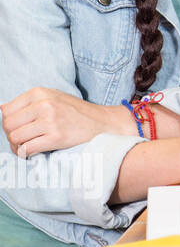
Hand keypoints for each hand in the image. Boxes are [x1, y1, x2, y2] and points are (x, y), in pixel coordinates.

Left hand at [2, 87, 134, 155]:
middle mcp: (43, 104)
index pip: (6, 110)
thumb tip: (2, 110)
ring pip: (15, 138)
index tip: (19, 128)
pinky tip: (32, 153)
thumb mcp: (53, 97)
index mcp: (40, 93)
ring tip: (26, 147)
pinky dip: (25, 154)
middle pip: (8, 125)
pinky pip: (27, 149)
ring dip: (17, 147)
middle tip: (22, 140)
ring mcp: (50, 121)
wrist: (103, 122)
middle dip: (11, 136)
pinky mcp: (56, 137)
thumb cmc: (77, 112)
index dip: (9, 123)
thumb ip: (30, 102)